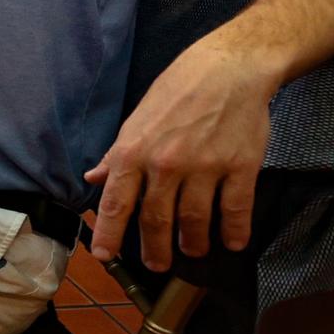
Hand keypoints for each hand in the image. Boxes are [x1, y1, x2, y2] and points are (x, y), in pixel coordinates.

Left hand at [85, 38, 273, 270]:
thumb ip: (115, 154)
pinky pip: (235, 209)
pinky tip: (233, 243)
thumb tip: (93, 177)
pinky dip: (234, 231)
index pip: (116, 203)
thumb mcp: (135, 120)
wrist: (227, 69)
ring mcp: (204, 167)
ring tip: (192, 251)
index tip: (103, 256)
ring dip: (192, 243)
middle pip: (156, 220)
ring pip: (195, 220)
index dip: (109, 235)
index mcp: (133, 152)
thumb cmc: (176, 92)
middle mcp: (165, 164)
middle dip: (155, 249)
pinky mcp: (240, 166)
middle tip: (158, 264)